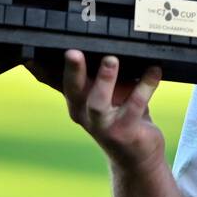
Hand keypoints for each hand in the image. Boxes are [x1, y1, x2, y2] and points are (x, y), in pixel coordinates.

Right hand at [26, 49, 165, 170]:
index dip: (44, 67)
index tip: (42, 50)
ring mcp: (103, 126)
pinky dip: (145, 86)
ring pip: (98, 103)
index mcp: (76, 102)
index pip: (58, 81)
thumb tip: (101, 40)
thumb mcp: (105, 95)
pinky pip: (135, 105)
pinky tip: (154, 70)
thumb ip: (98, 74)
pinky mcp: (125, 132)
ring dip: (105, 80)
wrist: (138, 157)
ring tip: (111, 60)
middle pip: (73, 91)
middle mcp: (84, 114)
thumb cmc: (121, 118)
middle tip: (72, 52)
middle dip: (73, 71)